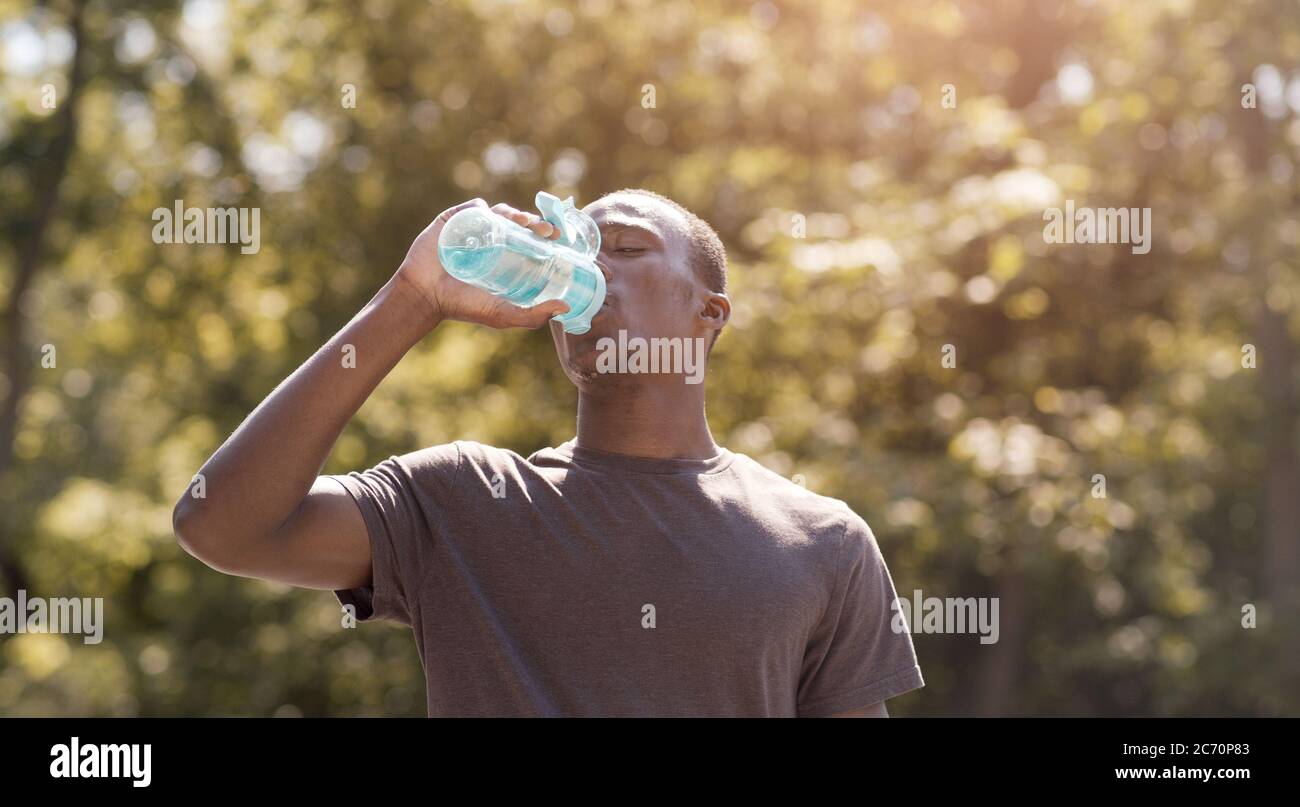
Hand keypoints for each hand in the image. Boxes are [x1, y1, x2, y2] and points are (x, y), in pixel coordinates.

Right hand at [395, 199, 569, 328]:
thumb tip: (565, 309)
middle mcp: (491, 239)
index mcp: (505, 255)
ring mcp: (471, 228)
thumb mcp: (502, 314)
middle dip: (534, 222)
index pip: (530, 238)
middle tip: (546, 230)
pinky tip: (491, 217)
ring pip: (498, 212)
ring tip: (523, 223)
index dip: (545, 234)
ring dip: (514, 212)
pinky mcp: (452, 220)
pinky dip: (482, 208)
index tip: (559, 237)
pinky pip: (471, 208)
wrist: (425, 296)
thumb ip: (532, 316)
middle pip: (518, 222)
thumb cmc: (463, 306)